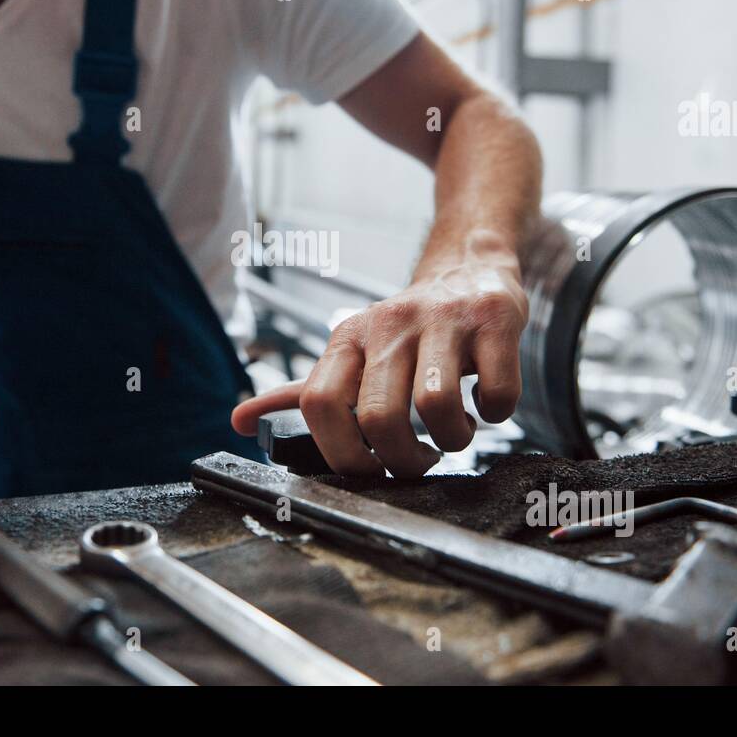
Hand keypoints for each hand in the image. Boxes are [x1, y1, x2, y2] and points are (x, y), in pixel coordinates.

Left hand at [232, 255, 526, 476]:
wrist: (468, 267)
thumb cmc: (405, 328)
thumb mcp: (349, 352)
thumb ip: (300, 391)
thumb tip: (239, 421)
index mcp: (346, 337)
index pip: (317, 403)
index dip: (341, 452)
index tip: (368, 469)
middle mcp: (388, 324)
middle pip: (379, 417)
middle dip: (403, 460)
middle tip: (419, 460)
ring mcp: (443, 319)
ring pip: (437, 405)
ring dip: (453, 440)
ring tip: (455, 431)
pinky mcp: (494, 319)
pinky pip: (497, 392)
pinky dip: (497, 413)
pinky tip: (487, 404)